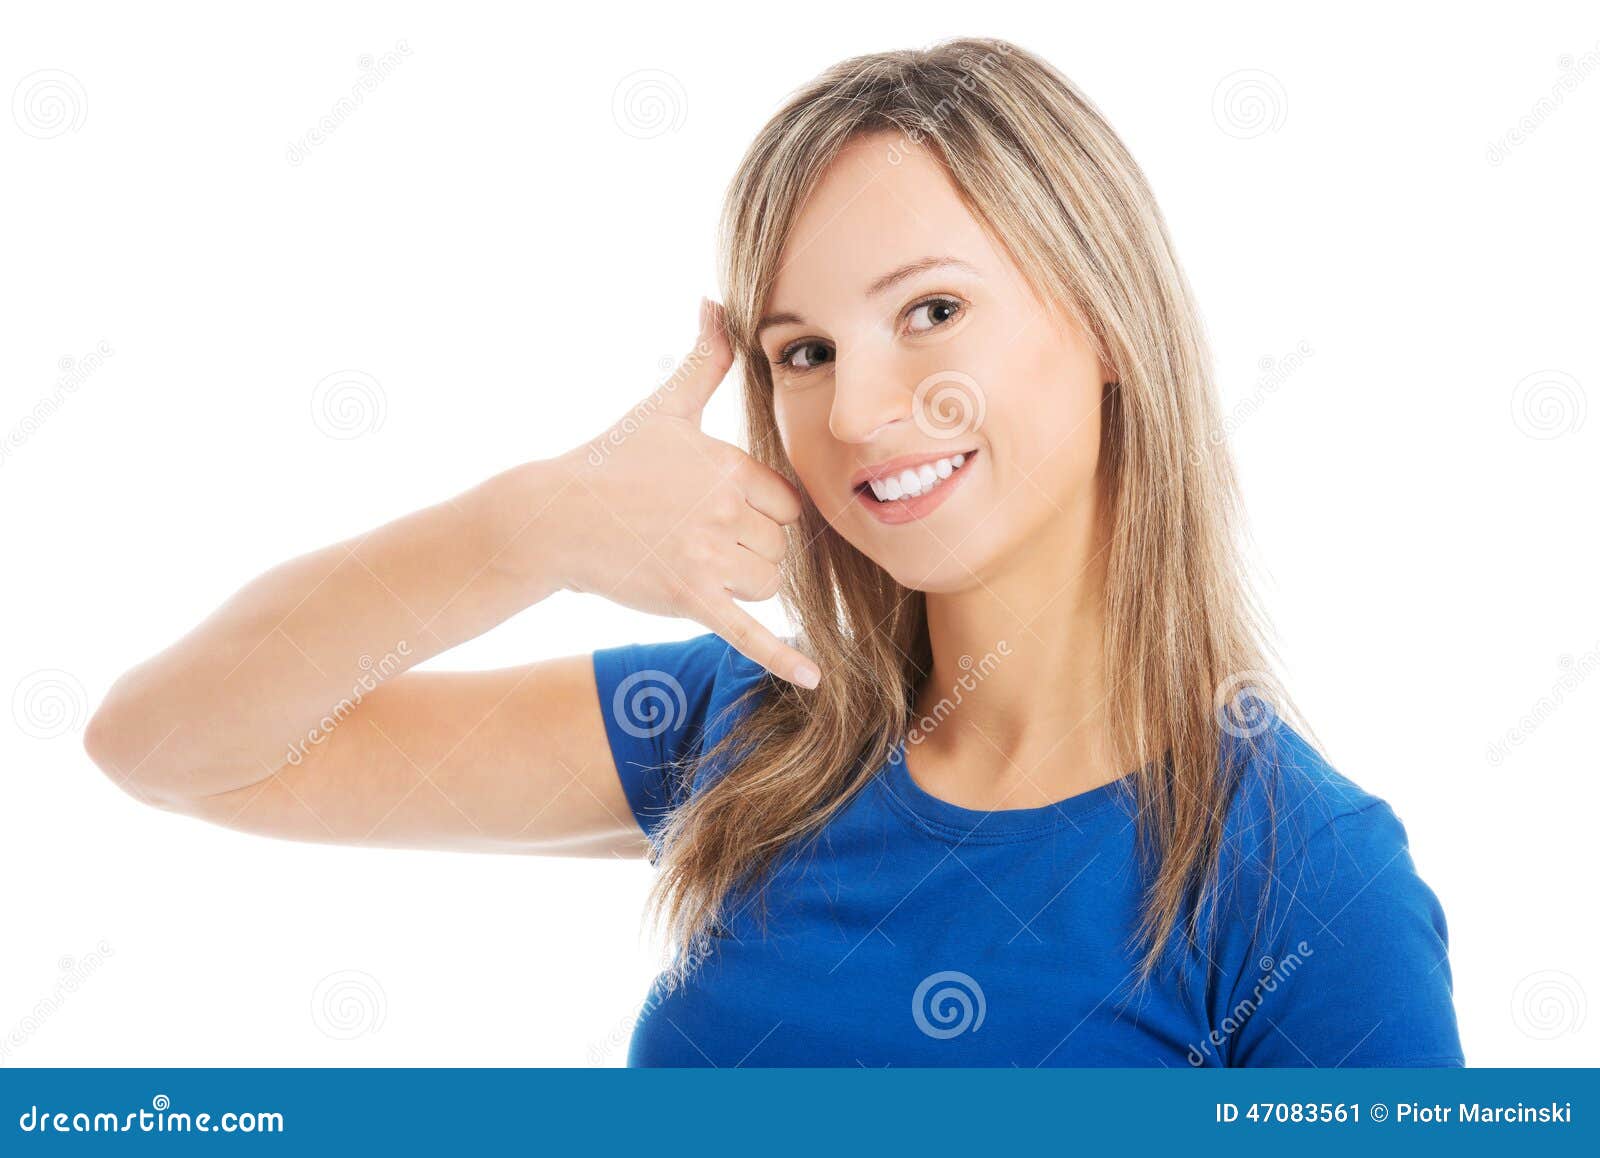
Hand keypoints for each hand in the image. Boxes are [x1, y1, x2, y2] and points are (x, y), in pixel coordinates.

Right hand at [552, 298, 820, 688]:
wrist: (552, 516)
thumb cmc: (612, 461)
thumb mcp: (664, 406)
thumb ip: (704, 358)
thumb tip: (714, 299)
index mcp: (730, 466)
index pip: (789, 504)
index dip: (766, 514)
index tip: (730, 513)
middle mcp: (725, 509)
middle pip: (782, 548)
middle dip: (755, 550)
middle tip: (703, 542)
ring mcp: (706, 555)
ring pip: (768, 584)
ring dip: (747, 585)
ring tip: (699, 568)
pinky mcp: (687, 597)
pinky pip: (748, 630)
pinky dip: (782, 657)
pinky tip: (813, 679)